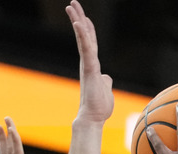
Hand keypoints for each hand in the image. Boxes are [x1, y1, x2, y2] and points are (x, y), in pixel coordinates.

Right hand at [66, 0, 112, 125]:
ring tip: (71, 5)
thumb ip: (105, 80)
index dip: (87, 27)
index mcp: (92, 65)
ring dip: (77, 20)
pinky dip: (82, 35)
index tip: (82, 15)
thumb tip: (106, 77)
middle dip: (78, 17)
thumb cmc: (99, 107)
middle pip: (83, 35)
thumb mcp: (105, 89)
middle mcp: (88, 62)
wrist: (93, 118)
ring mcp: (88, 64)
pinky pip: (86, 48)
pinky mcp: (90, 68)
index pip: (90, 41)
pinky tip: (78, 22)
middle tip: (72, 2)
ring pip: (82, 37)